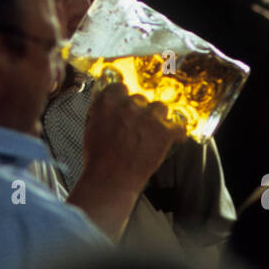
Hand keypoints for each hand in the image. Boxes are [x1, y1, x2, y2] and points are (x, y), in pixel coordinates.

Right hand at [81, 78, 188, 194]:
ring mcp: (148, 117)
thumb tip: (107, 102)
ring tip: (151, 135)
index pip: (120, 87)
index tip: (125, 106)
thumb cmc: (98, 159)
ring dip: (157, 119)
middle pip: (140, 99)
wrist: (110, 181)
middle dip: (139, 112)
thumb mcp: (90, 127)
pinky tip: (172, 139)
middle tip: (136, 128)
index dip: (123, 97)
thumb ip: (101, 111)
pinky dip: (176, 133)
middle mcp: (128, 105)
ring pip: (159, 108)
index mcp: (107, 102)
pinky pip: (178, 126)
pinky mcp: (164, 131)